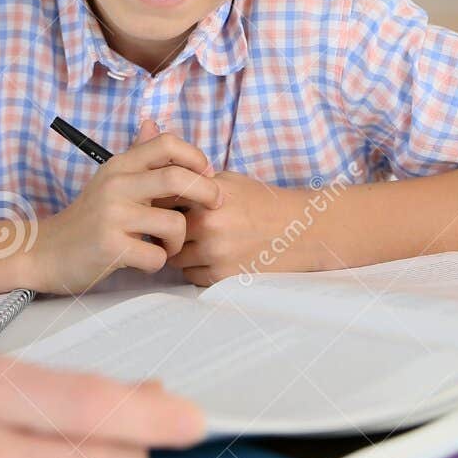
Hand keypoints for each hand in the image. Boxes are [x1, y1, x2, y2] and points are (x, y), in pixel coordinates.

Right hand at [29, 120, 222, 292]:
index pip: (166, 143)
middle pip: (178, 178)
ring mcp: (113, 216)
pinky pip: (157, 256)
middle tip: (215, 205)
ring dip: (179, 239)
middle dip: (207, 193)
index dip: (196, 157)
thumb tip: (152, 123)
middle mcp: (116, 185)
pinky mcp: (110, 247)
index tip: (208, 174)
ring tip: (167, 244)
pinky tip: (146, 258)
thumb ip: (136, 154)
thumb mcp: (110, 179)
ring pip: (174, 223)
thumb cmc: (87, 218)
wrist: (47, 251)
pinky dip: (159, 262)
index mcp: (120, 165)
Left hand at [170, 171, 326, 285]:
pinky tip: (213, 256)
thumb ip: (193, 183)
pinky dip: (197, 268)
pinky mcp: (223, 276)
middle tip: (178, 229)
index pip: (162, 202)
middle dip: (169, 232)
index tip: (166, 207)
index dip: (161, 206)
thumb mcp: (228, 180)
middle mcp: (209, 225)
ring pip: (175, 258)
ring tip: (199, 243)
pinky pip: (191, 276)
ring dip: (181, 253)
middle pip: (164, 233)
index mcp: (207, 197)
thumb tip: (158, 183)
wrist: (299, 229)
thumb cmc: (262, 202)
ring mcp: (215, 253)